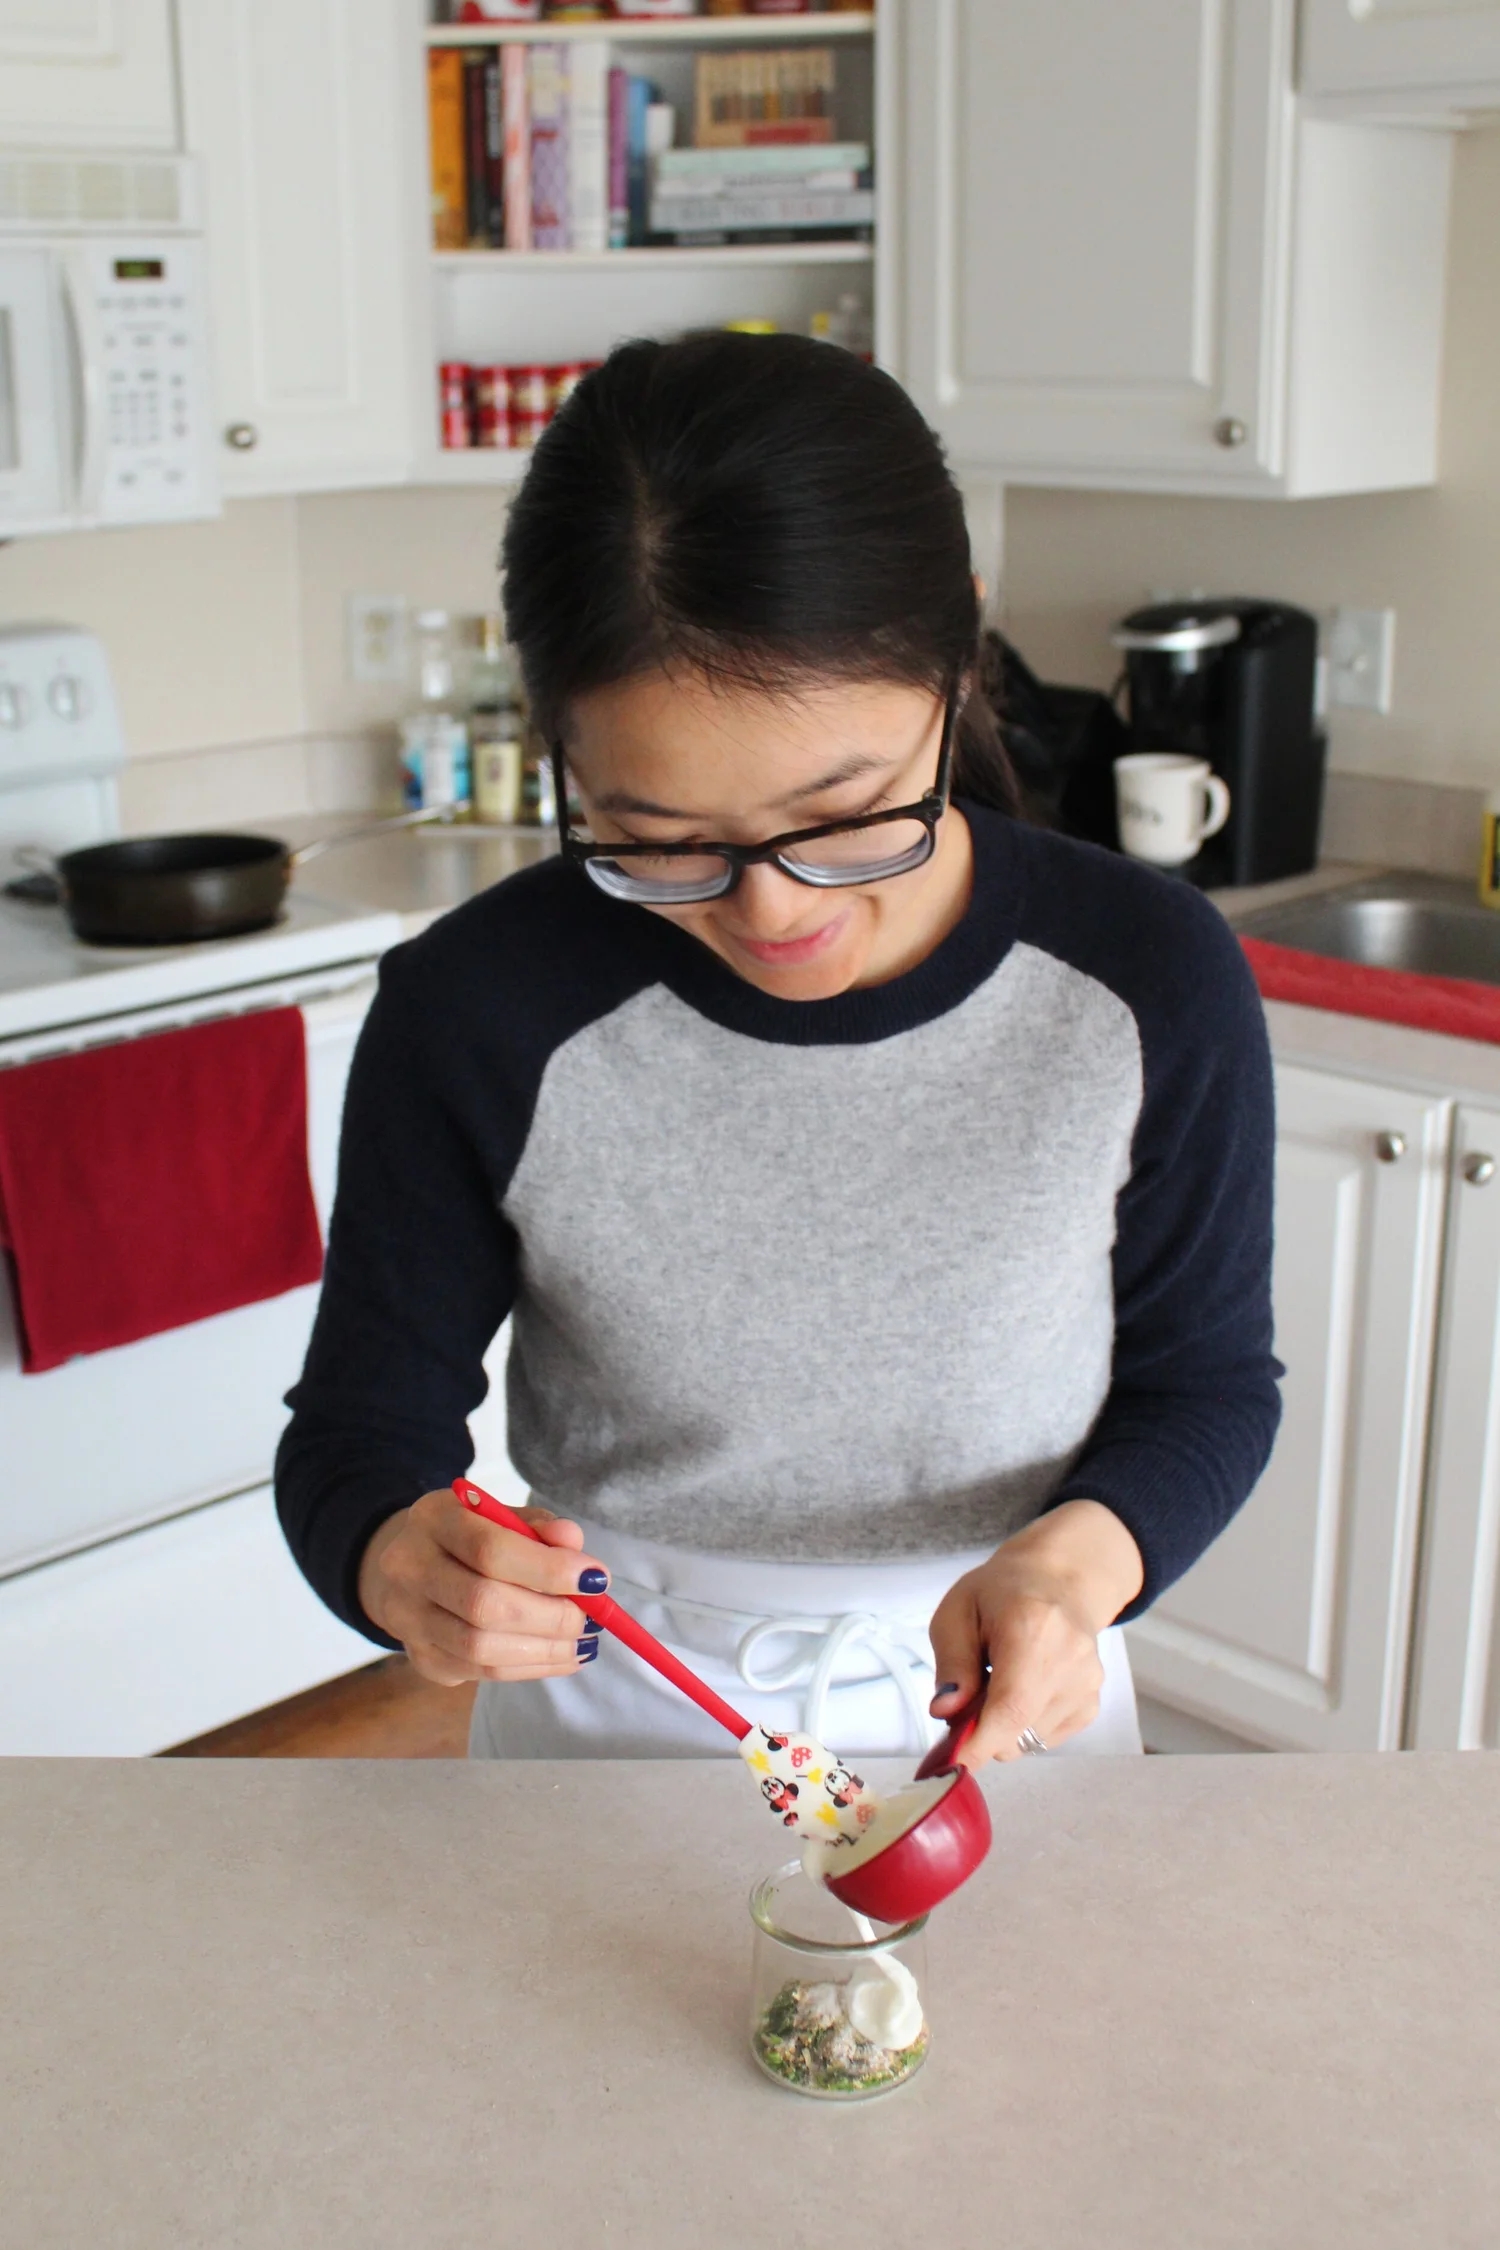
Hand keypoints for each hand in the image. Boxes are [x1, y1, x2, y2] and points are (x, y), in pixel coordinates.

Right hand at [357, 1489, 608, 1688]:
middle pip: (484, 1604)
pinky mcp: (421, 1658)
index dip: (549, 1569)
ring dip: (544, 1650)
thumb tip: (572, 1542)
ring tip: (582, 1643)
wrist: (414, 1568)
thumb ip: (537, 1526)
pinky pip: (481, 1672)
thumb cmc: (471, 1537)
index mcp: (432, 1519)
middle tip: (590, 1619)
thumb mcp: (501, 1515)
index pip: (490, 1550)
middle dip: (551, 1616)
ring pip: (481, 1648)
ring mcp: (408, 1619)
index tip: (596, 1579)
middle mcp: (408, 1568)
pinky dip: (530, 1668)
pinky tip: (560, 1656)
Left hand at [927, 1500, 1143, 1767]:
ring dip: (1001, 1726)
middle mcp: (1070, 1662)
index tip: (949, 1760)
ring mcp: (1087, 1687)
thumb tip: (945, 1711)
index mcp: (1034, 1629)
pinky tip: (1023, 1688)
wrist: (1060, 1581)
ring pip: (1026, 1743)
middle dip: (979, 1730)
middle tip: (967, 1694)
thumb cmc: (1003, 1593)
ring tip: (1000, 1681)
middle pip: (1016, 1733)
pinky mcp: (1091, 1705)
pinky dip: (1022, 1725)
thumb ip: (951, 1662)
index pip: (1010, 1707)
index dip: (977, 1743)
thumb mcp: (957, 1611)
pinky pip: (1043, 1739)